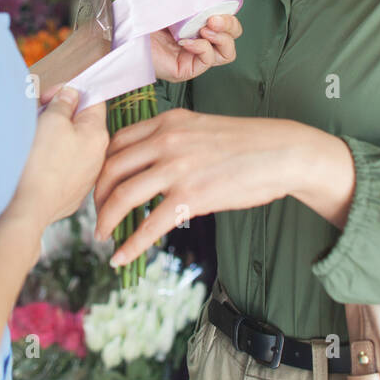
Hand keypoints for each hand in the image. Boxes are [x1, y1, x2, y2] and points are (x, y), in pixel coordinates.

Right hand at [11, 86, 108, 228]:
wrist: (27, 208)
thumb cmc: (40, 163)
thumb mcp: (51, 120)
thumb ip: (64, 103)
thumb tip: (70, 95)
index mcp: (98, 135)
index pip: (93, 100)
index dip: (70, 93)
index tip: (50, 98)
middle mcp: (98, 157)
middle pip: (81, 124)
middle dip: (58, 117)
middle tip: (37, 119)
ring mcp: (85, 178)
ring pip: (71, 147)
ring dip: (53, 139)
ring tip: (33, 142)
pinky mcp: (70, 194)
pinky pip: (62, 168)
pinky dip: (50, 161)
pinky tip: (35, 164)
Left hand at [93, 109, 323, 267]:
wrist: (282, 152)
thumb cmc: (247, 143)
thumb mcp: (201, 127)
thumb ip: (173, 139)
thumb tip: (152, 163)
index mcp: (167, 122)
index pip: (116, 142)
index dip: (101, 166)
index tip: (99, 184)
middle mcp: (166, 141)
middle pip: (111, 168)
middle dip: (97, 195)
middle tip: (97, 212)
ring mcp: (176, 169)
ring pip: (122, 195)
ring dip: (106, 219)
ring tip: (103, 235)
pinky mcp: (191, 197)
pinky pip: (149, 225)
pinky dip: (131, 245)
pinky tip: (122, 257)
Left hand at [151, 0, 242, 82]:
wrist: (122, 35)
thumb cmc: (142, 18)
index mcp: (199, 22)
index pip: (226, 13)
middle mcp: (201, 40)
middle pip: (233, 34)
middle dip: (230, 23)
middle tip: (214, 16)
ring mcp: (195, 57)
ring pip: (227, 52)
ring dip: (222, 37)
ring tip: (205, 28)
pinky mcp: (187, 69)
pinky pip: (208, 61)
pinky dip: (202, 48)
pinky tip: (188, 42)